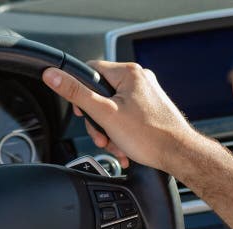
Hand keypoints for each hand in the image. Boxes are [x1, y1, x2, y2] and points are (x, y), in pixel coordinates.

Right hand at [42, 61, 195, 172]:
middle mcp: (139, 80)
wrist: (179, 155)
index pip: (91, 71)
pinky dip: (122, 135)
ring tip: (117, 146)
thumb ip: (77, 94)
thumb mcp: (104, 114)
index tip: (82, 112)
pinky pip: (127, 118)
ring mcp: (147, 96)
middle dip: (98, 122)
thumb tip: (53, 76)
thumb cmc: (150, 136)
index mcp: (129, 73)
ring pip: (113, 110)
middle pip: (101, 95)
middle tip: (103, 137)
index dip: (80, 92)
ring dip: (110, 132)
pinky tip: (125, 148)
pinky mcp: (151, 110)